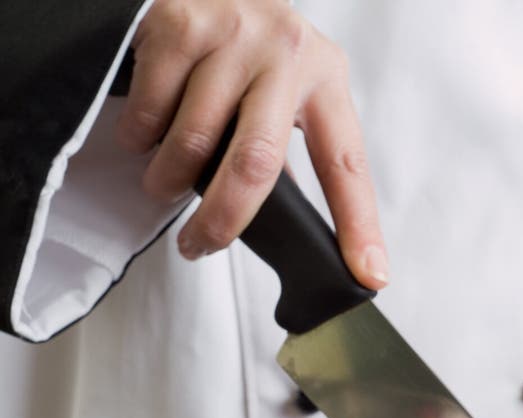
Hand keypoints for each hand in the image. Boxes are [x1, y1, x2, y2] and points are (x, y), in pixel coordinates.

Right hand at [116, 0, 387, 287]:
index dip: (358, 226)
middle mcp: (287, 53)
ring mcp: (232, 35)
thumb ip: (290, 157)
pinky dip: (141, 140)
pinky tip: (149, 132)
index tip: (369, 275)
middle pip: (256, 164)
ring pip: (193, 144)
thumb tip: (295, 237)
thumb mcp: (286, 97)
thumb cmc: (249, 55)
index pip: (347, 165)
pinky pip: (151, 114)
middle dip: (223, 220)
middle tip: (199, 245)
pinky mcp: (178, 25)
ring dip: (169, 181)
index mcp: (325, 80)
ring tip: (166, 180)